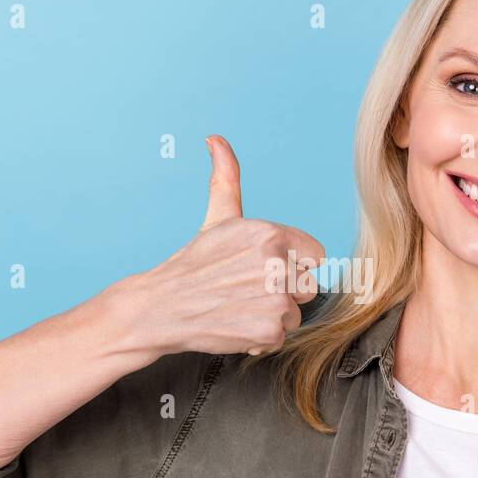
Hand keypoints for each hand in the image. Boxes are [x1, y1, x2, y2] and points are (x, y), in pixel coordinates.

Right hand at [134, 135, 325, 356]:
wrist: (160, 307)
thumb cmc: (193, 264)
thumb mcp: (217, 218)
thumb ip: (226, 179)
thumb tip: (215, 139)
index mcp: (270, 233)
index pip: (316, 255)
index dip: (293, 265)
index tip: (265, 270)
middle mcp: (276, 263)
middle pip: (308, 286)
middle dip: (282, 292)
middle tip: (246, 290)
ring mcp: (274, 297)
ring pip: (296, 313)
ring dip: (271, 316)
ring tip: (239, 307)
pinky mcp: (268, 329)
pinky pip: (282, 336)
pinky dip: (261, 338)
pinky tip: (235, 325)